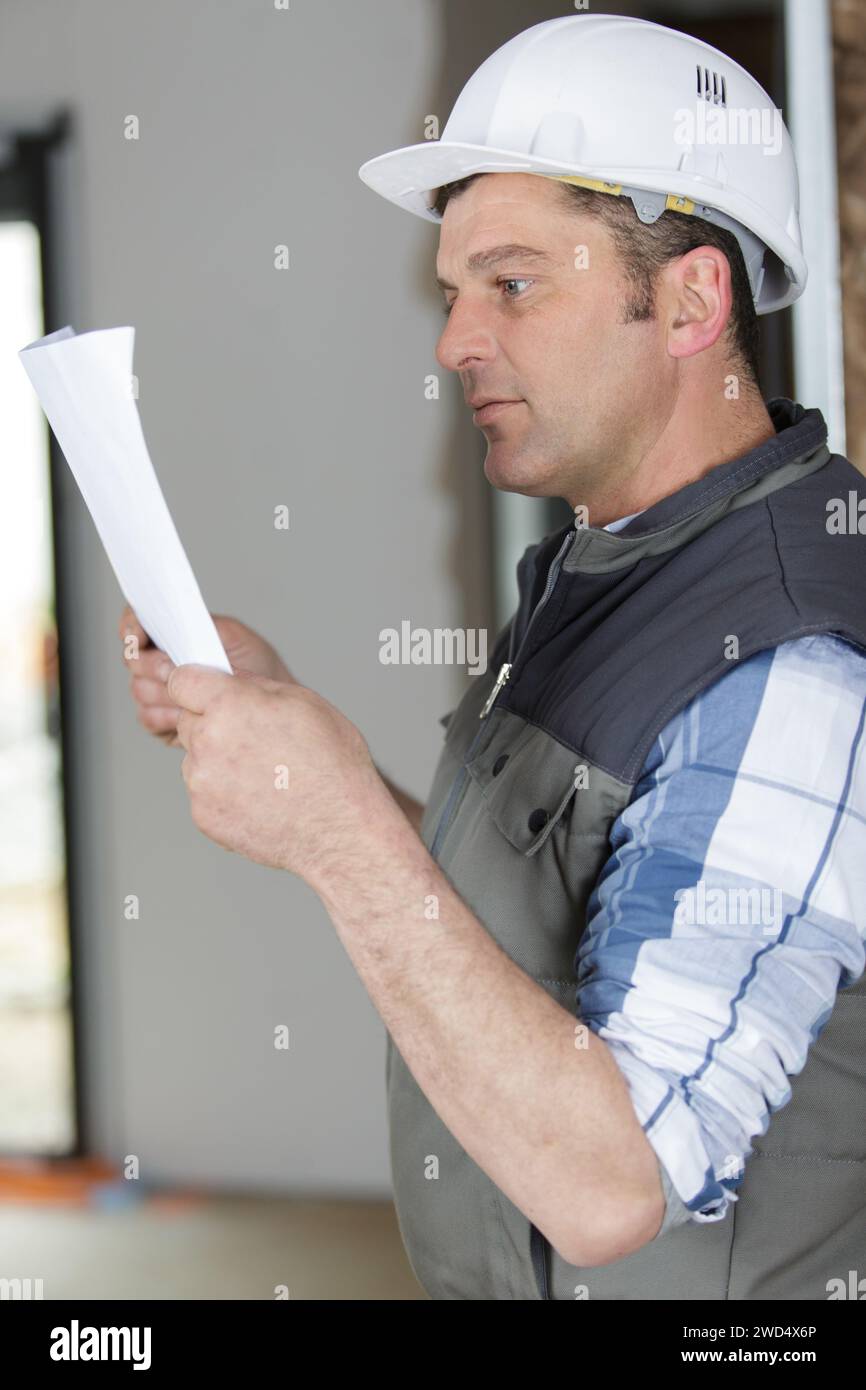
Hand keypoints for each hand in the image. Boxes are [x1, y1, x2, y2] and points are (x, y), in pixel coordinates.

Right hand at [119, 604, 294, 748]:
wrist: (268, 709)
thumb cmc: (257, 669)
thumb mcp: (236, 638)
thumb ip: (206, 626)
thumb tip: (183, 625)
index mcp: (173, 635)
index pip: (136, 623)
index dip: (131, 628)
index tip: (137, 635)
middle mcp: (158, 662)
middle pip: (133, 661)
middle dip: (153, 664)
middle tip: (173, 669)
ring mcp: (157, 692)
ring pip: (139, 690)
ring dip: (163, 692)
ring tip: (189, 694)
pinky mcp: (161, 721)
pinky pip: (148, 718)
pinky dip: (167, 716)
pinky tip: (186, 715)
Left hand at [167, 663, 383, 883]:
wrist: (340, 828)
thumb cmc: (333, 765)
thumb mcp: (305, 702)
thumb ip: (255, 685)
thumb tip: (230, 679)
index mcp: (229, 705)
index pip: (182, 680)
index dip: (198, 685)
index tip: (206, 693)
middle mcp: (207, 741)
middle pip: (188, 721)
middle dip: (213, 724)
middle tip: (254, 739)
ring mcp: (201, 782)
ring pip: (195, 759)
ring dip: (217, 761)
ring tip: (263, 774)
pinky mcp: (203, 816)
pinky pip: (204, 794)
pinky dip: (224, 795)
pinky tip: (260, 797)